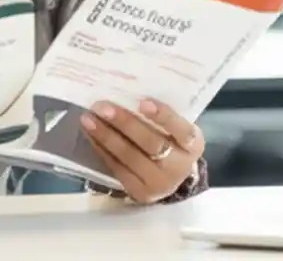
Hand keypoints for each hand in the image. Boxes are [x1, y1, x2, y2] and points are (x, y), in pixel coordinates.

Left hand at [80, 98, 205, 203]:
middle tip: (102, 107)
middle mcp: (178, 167)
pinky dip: (102, 150)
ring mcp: (159, 183)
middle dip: (124, 123)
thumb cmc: (173, 142)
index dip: (163, 116)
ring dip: (106, 136)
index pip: (181, 130)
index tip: (142, 101)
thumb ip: (163, 116)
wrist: (173, 178)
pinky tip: (91, 135)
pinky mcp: (139, 192)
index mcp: (193, 145)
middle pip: (151, 143)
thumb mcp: (177, 130)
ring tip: (89, 119)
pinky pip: (117, 168)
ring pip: (130, 157)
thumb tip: (127, 91)